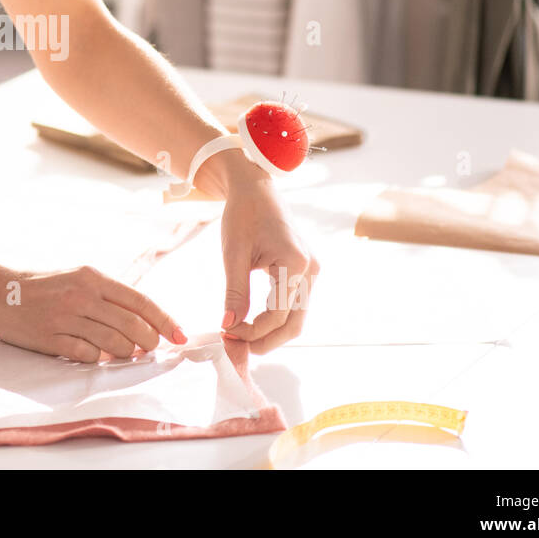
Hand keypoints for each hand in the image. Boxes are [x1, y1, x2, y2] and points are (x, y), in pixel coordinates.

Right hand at [0, 265, 187, 362]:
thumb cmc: (42, 286)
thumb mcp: (77, 278)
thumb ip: (107, 296)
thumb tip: (143, 319)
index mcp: (92, 278)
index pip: (140, 301)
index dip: (164, 321)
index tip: (180, 336)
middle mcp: (82, 296)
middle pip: (132, 326)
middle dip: (148, 343)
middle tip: (148, 350)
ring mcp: (67, 318)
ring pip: (114, 344)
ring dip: (125, 353)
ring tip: (122, 353)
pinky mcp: (52, 339)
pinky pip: (88, 355)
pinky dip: (98, 359)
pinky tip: (95, 355)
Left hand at [220, 179, 318, 352]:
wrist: (255, 190)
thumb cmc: (242, 215)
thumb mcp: (233, 254)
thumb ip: (234, 293)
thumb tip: (229, 326)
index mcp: (295, 264)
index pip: (277, 315)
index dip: (251, 331)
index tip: (226, 332)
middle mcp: (311, 270)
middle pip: (294, 324)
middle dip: (266, 341)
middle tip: (237, 348)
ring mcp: (312, 271)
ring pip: (296, 317)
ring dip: (271, 332)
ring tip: (242, 336)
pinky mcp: (305, 271)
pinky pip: (294, 304)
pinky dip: (276, 318)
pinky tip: (252, 321)